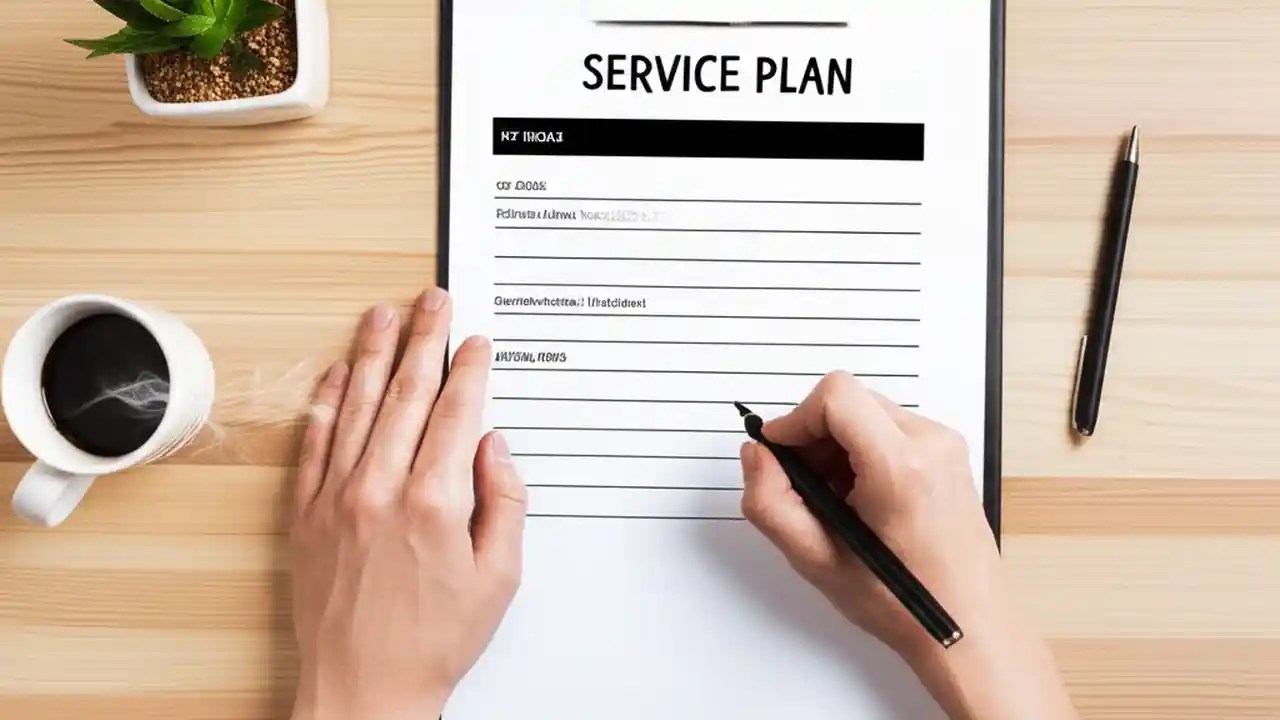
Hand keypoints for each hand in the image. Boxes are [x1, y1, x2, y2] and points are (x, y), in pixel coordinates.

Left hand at [289, 289, 526, 719]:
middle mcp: (380, 489)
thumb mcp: (499, 578)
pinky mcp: (306, 515)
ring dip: (371, 354)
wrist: (363, 689)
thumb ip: (505, 504)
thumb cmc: (433, 641)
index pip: (456, 413)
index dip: (470, 369)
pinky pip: (313, 443)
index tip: (476, 341)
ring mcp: (337, 498)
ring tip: (381, 315)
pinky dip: (325, 403)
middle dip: (423, 339)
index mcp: (433, 503)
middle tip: (432, 301)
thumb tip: (494, 450)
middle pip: (406, 394)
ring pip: (355, 406)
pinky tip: (335, 374)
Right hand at [740, 372, 1074, 719]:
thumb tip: (756, 455)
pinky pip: (889, 428)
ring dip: (836, 445)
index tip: (780, 452)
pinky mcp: (947, 453)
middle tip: (805, 486)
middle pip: (849, 400)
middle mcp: (930, 444)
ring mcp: (944, 445)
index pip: (836, 396)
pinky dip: (861, 451)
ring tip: (835, 499)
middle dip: (814, 436)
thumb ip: (771, 502)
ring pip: (866, 411)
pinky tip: (859, 498)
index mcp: (900, 467)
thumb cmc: (904, 602)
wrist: (968, 625)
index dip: (796, 419)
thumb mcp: (817, 560)